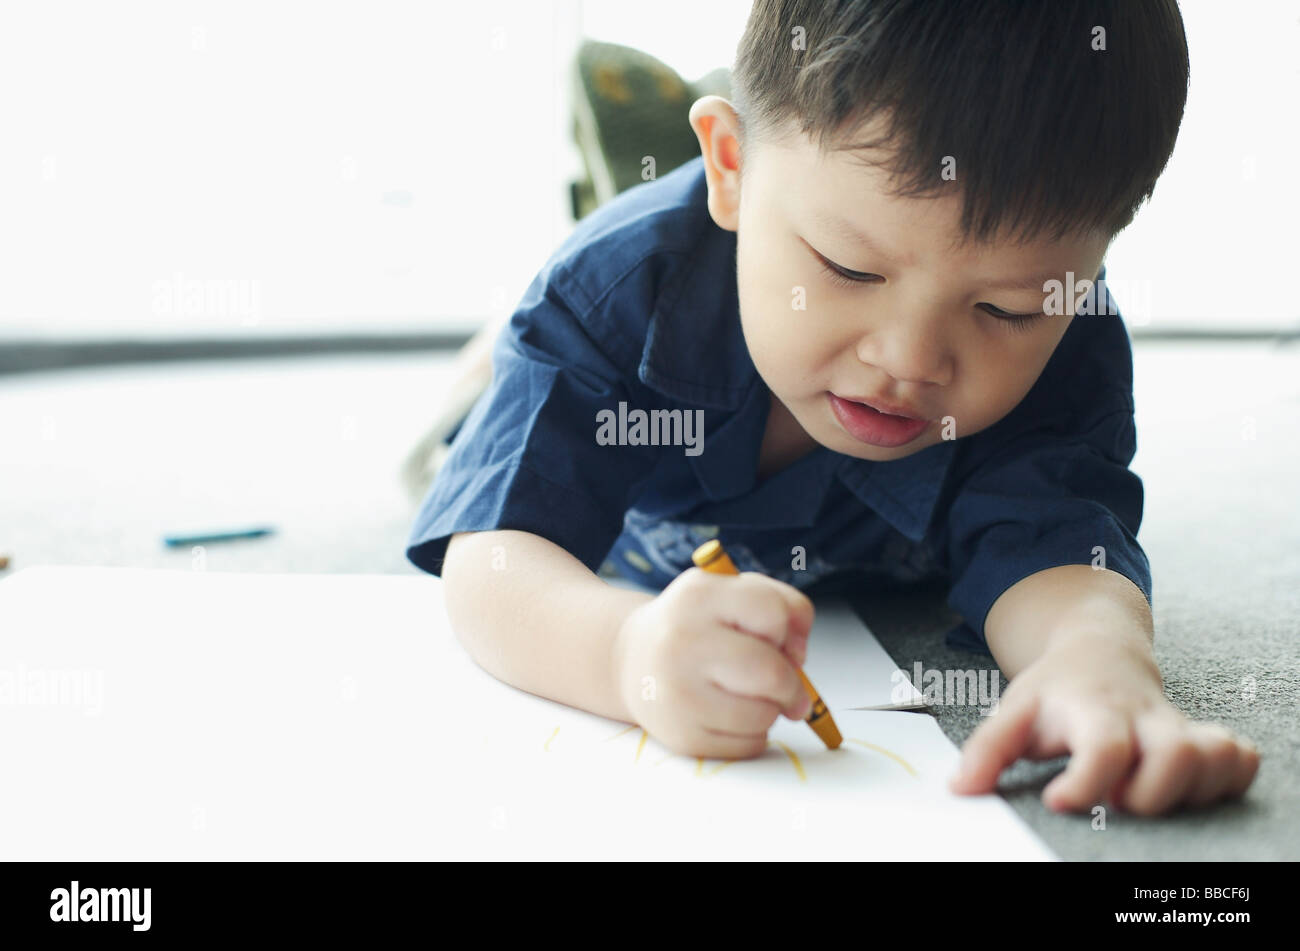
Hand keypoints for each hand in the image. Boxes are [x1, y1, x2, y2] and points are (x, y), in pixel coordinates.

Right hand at [613, 567, 814, 759]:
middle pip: (772, 673)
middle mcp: (682, 643)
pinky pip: (750, 744)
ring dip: (772, 709)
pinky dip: (754, 733)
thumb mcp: (730, 593)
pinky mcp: (682, 736)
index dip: (789, 630)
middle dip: (792, 684)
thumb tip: (799, 655)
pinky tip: (730, 714)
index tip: (782, 640)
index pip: (772, 613)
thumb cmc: (697, 625)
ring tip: (747, 694)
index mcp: (698, 597)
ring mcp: (678, 694)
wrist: (633, 659)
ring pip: (764, 715)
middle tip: (788, 687)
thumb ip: (781, 604)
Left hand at [947, 633, 1260, 814]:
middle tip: (1113, 798)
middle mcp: (1145, 716)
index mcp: (1095, 709)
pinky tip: (1185, 787)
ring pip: (1216, 758)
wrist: (1098, 648)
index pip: (1106, 748)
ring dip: (1189, 790)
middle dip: (1149, 795)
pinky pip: (1241, 760)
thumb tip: (961, 789)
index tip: (1060, 800)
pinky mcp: (1205, 737)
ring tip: (1145, 793)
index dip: (1088, 784)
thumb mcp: (1014, 710)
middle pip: (1177, 756)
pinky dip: (1227, 779)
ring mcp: (1180, 726)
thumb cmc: (1056, 689)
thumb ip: (987, 750)